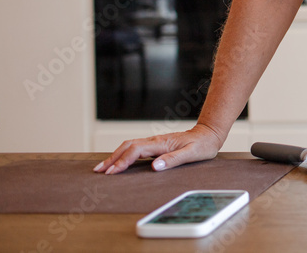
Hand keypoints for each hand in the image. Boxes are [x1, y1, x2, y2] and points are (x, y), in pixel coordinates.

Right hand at [92, 123, 222, 174]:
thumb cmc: (202, 146)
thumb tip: (154, 166)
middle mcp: (155, 141)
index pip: (135, 151)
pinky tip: (119, 160)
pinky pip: (135, 148)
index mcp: (161, 143)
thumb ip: (173, 160)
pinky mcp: (156, 144)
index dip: (122, 161)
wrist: (209, 134)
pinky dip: (123, 153)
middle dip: (111, 158)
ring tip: (103, 166)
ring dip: (115, 155)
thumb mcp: (191, 154)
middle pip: (127, 146)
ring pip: (129, 146)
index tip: (111, 172)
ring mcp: (155, 142)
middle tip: (98, 170)